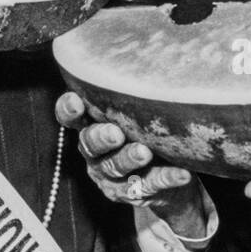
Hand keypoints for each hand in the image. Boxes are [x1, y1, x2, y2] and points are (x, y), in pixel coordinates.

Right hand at [55, 91, 206, 237]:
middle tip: (115, 133)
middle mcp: (95, 154)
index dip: (68, 111)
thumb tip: (149, 57)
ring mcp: (112, 178)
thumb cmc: (147, 134)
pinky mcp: (135, 194)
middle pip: (90, 146)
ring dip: (130, 158)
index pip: (71, 119)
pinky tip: (182, 174)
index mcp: (91, 128)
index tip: (75, 101)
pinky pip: (151, 185)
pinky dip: (167, 178)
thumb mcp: (135, 116)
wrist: (168, 181)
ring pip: (116, 168)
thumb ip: (131, 96)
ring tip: (144, 153)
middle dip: (102, 138)